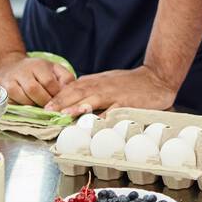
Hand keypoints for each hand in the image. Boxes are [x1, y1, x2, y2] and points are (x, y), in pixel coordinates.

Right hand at [0, 51, 71, 106]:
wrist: (7, 66)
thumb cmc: (35, 70)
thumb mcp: (52, 68)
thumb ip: (65, 77)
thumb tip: (73, 91)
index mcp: (38, 65)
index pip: (49, 82)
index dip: (55, 94)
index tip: (59, 100)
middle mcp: (22, 71)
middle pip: (34, 90)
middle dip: (44, 102)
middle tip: (50, 108)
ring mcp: (9, 81)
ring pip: (23, 98)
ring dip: (34, 106)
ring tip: (39, 108)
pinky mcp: (1, 91)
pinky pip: (13, 104)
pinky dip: (22, 108)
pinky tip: (27, 108)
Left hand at [45, 65, 177, 115]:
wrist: (156, 78)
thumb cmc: (130, 82)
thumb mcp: (107, 81)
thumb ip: (90, 87)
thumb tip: (72, 96)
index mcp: (95, 82)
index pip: (72, 87)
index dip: (58, 97)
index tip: (46, 107)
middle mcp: (102, 86)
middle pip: (78, 92)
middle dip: (62, 102)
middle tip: (48, 112)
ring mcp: (114, 94)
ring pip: (93, 99)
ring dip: (78, 107)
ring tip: (66, 114)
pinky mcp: (127, 103)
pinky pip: (114, 110)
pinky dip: (104, 116)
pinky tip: (96, 123)